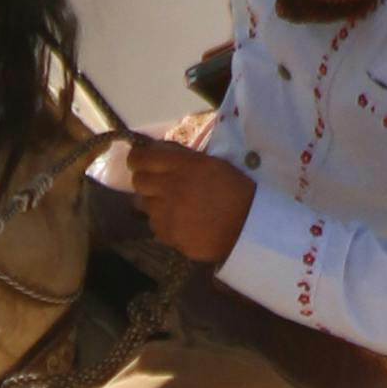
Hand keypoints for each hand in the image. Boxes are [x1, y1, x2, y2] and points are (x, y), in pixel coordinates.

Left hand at [121, 137, 256, 263]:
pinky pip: (155, 226)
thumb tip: (157, 152)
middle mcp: (169, 186)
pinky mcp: (168, 235)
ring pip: (144, 204)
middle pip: (138, 181)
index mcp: (182, 164)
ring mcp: (166, 213)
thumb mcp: (211, 163)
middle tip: (160, 186)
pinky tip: (181, 223)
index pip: (140, 158)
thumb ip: (181, 158)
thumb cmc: (235, 191)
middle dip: (146, 181)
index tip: (141, 163)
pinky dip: (164, 224)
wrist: (248, 227)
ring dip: (155, 204)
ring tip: (175, 207)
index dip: (138, 160)